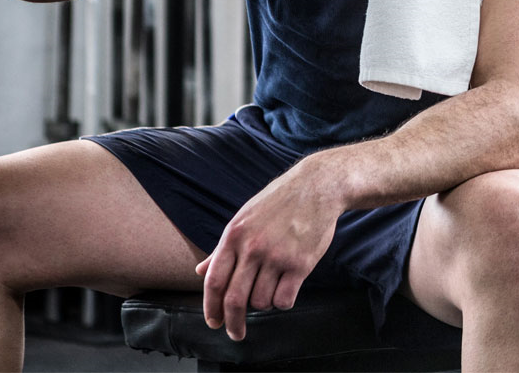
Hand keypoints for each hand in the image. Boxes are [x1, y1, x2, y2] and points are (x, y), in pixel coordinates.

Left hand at [195, 162, 343, 340]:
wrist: (317, 186)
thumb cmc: (279, 202)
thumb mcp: (245, 218)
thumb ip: (224, 247)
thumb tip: (200, 271)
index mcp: (235, 234)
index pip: (214, 281)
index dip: (210, 307)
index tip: (214, 322)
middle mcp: (253, 246)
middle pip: (234, 299)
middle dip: (233, 323)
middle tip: (236, 333)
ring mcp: (277, 256)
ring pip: (260, 302)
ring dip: (264, 302)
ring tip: (272, 287)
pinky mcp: (300, 264)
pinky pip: (284, 300)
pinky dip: (283, 301)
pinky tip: (287, 287)